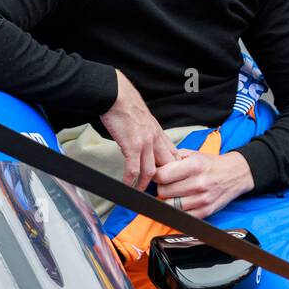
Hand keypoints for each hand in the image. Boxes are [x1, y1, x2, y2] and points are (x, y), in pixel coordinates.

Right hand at [98, 71, 177, 189]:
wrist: (116, 94)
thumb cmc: (125, 104)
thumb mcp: (143, 118)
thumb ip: (146, 131)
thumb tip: (142, 141)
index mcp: (159, 132)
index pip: (173, 154)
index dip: (173, 168)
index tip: (169, 179)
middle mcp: (155, 139)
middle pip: (166, 165)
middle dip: (164, 181)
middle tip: (158, 192)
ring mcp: (145, 143)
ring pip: (151, 171)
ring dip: (145, 185)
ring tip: (140, 193)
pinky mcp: (132, 146)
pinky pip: (133, 169)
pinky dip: (130, 181)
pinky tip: (126, 186)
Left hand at [154, 150, 253, 219]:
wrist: (236, 174)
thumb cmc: (211, 164)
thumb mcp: (193, 154)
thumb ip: (172, 158)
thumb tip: (153, 166)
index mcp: (194, 166)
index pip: (162, 175)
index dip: (156, 175)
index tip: (158, 175)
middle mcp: (199, 183)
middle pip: (163, 192)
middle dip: (161, 187)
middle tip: (167, 184)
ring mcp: (202, 199)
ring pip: (170, 205)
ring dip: (169, 199)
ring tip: (175, 192)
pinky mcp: (205, 212)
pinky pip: (182, 216)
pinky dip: (178, 210)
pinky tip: (181, 201)